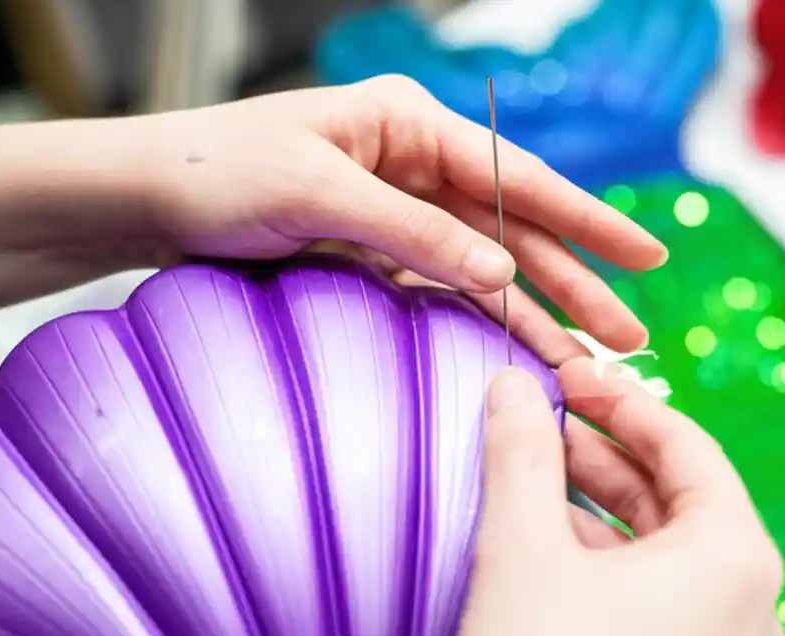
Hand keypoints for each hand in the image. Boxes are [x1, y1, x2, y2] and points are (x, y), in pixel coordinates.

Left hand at [0, 76, 664, 360]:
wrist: (138, 200)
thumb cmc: (214, 170)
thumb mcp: (317, 191)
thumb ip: (415, 233)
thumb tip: (502, 276)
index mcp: (408, 124)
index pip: (519, 177)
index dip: (588, 222)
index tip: (646, 256)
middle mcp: (413, 166)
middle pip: (515, 232)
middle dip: (575, 285)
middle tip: (630, 336)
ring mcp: (395, 215)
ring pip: (485, 271)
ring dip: (535, 315)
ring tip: (589, 362)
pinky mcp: (372, 256)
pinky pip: (441, 294)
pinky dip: (479, 325)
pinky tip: (516, 355)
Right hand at [453, 358, 784, 635]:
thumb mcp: (522, 554)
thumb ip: (520, 455)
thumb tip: (513, 384)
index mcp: (736, 556)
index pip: (686, 444)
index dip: (620, 399)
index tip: (564, 376)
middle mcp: (751, 603)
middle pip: (677, 495)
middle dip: (603, 451)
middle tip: (538, 418)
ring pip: (663, 549)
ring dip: (598, 505)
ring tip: (530, 475)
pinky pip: (659, 599)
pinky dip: (607, 561)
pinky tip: (545, 546)